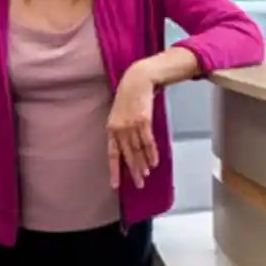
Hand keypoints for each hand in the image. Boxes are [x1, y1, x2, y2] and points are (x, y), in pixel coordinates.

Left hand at [108, 61, 157, 189]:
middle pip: (127, 155)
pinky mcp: (143, 121)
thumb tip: (129, 147)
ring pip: (138, 150)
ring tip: (146, 176)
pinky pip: (148, 141)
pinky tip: (154, 162)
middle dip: (133, 171)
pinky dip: (152, 153)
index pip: (112, 154)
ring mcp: (131, 125)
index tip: (116, 185)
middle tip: (138, 184)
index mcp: (111, 129)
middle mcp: (119, 129)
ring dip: (143, 164)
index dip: (114, 170)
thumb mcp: (120, 114)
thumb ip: (122, 130)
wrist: (137, 80)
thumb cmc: (129, 97)